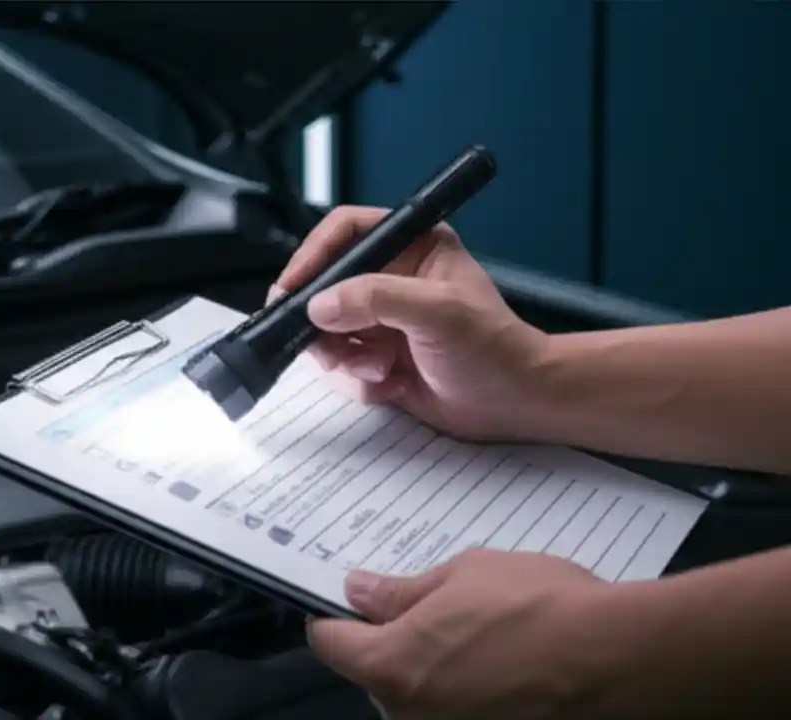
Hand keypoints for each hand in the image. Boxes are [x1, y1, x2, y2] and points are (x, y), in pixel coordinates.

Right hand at [272, 206, 549, 440]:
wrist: (515, 404)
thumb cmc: (494, 349)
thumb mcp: (437, 312)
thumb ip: (376, 300)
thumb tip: (320, 306)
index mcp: (412, 247)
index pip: (345, 232)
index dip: (312, 255)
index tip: (290, 288)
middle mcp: (391, 279)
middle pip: (324, 287)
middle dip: (322, 323)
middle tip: (329, 347)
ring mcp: (381, 321)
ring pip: (325, 332)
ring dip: (344, 358)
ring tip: (380, 370)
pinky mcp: (377, 358)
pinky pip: (341, 367)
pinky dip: (359, 382)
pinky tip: (392, 385)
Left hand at [307, 549, 611, 719]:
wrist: (620, 658)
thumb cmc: (540, 608)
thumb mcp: (462, 576)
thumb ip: (401, 592)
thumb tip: (359, 592)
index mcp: (390, 666)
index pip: (331, 644)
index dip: (336, 619)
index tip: (348, 605)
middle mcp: (408, 715)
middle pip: (376, 675)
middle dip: (395, 645)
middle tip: (437, 613)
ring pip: (418, 698)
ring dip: (434, 672)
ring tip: (482, 638)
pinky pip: (457, 712)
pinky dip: (468, 694)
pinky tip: (502, 667)